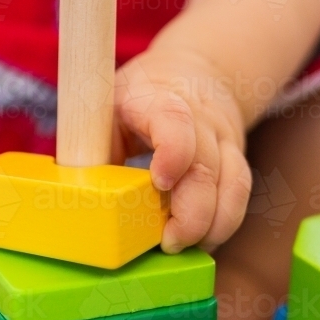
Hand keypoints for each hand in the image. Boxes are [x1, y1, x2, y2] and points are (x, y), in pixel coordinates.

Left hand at [114, 47, 252, 252]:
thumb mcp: (105, 107)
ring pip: (233, 184)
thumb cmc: (138, 97)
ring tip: (183, 246)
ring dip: (211, 225)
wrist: (193, 73)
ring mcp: (223, 139)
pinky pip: (238, 194)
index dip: (173, 152)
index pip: (175, 120)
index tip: (160, 182)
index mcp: (157, 99)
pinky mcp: (235, 159)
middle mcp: (200, 119)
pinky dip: (222, 223)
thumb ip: (94, 147)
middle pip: (206, 167)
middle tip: (167, 242)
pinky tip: (201, 241)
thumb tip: (80, 198)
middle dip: (192, 214)